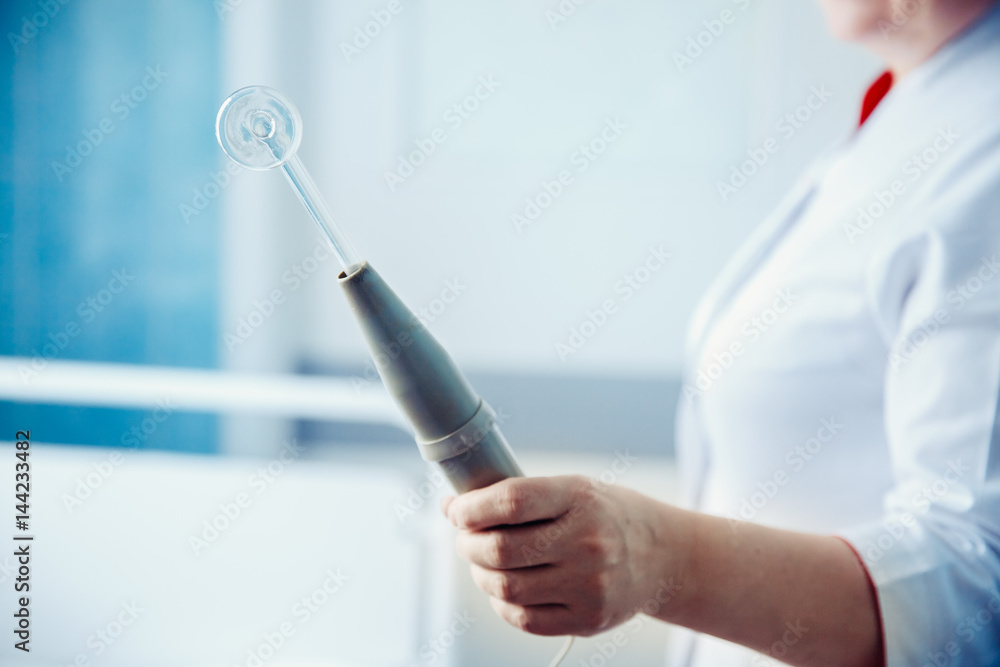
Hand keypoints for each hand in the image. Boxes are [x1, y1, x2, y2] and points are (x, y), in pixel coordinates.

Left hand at [440, 475, 682, 636]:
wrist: (661, 555)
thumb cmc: (604, 515)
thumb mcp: (573, 489)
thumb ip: (520, 496)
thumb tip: (453, 507)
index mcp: (579, 498)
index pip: (511, 502)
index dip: (471, 507)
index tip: (455, 509)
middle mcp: (587, 542)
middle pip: (501, 549)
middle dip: (468, 544)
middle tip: (465, 538)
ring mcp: (588, 585)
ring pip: (505, 587)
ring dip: (480, 574)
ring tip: (484, 563)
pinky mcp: (587, 620)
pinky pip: (523, 618)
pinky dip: (502, 603)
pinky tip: (505, 588)